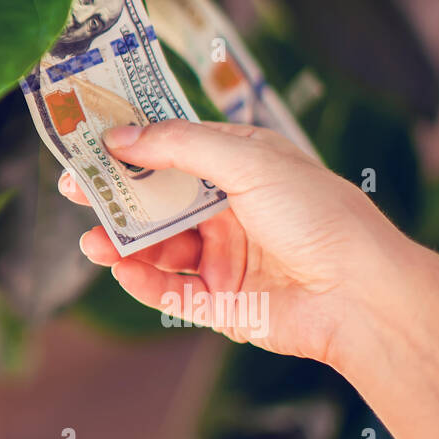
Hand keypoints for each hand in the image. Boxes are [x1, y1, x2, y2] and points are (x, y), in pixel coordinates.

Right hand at [60, 120, 411, 364]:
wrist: (363, 297)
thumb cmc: (321, 217)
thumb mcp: (250, 161)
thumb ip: (181, 145)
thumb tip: (122, 136)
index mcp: (242, 166)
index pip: (175, 146)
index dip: (133, 142)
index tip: (89, 137)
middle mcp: (229, 209)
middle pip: (157, 198)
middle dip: (116, 194)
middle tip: (74, 187)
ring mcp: (224, 257)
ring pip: (156, 246)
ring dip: (121, 242)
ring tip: (91, 240)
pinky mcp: (220, 303)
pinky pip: (168, 291)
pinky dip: (140, 280)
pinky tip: (119, 269)